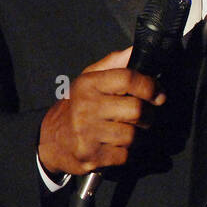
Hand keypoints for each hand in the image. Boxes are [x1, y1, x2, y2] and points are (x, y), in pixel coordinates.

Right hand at [37, 46, 164, 174]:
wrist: (49, 140)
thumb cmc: (77, 107)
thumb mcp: (90, 79)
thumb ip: (114, 63)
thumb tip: (135, 49)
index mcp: (88, 85)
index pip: (128, 79)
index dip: (150, 86)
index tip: (158, 94)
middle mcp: (86, 108)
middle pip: (136, 110)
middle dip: (148, 115)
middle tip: (144, 116)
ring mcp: (86, 134)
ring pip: (133, 135)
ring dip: (137, 136)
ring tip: (127, 132)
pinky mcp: (90, 156)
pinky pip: (124, 155)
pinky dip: (125, 153)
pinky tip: (114, 146)